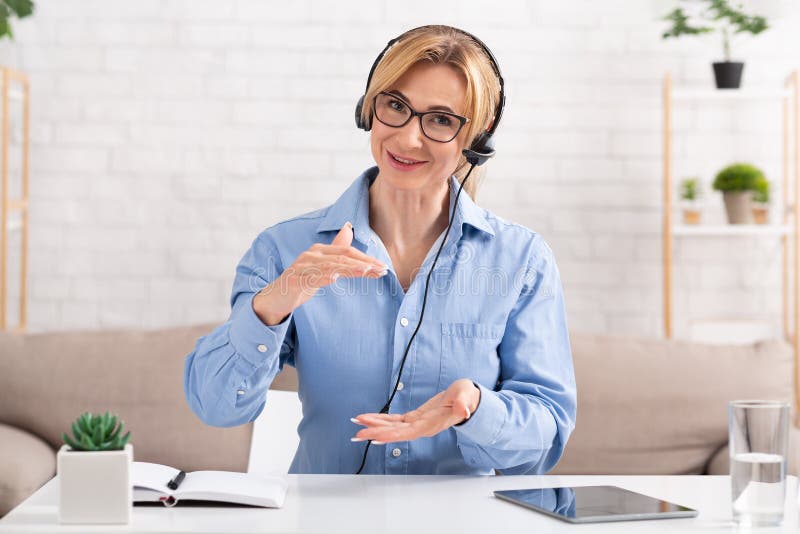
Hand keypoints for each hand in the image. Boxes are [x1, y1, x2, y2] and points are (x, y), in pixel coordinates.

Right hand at [253, 222, 386, 324]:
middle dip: (364, 263)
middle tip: (381, 270)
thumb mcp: (321, 267)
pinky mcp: (294, 279)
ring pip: (330, 266)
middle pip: (342, 256)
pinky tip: (335, 278)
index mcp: (319, 251)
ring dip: (350, 268)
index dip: (366, 258)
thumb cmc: (300, 282)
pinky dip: (324, 276)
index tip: (382, 267)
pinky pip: (312, 277)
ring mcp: (302, 266)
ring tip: (366, 271)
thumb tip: (348, 228)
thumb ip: (335, 251)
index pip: (347, 252)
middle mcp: (311, 255)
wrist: (274, 298)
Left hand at [351, 379, 479, 443]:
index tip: (375, 437)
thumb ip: (464, 404)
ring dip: (374, 426)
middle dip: (376, 433)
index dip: (391, 435)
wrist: (468, 400)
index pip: (408, 432)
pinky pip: (395, 421)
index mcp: (432, 424)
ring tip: (357, 424)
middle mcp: (422, 427)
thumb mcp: (466, 397)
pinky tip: (369, 419)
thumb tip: (464, 410)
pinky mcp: (414, 418)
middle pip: (395, 433)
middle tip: (358, 434)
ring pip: (392, 427)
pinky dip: (381, 419)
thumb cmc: (467, 397)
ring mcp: (417, 424)